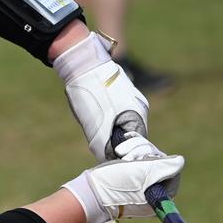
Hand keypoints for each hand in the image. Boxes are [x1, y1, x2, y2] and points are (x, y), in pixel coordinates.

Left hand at [54, 32, 149, 159]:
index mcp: (138, 114)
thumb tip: (106, 160)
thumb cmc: (92, 94)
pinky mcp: (121, 90)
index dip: (123, 152)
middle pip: (129, 133)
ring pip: (121, 122)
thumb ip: (104, 146)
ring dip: (108, 128)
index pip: (136, 144)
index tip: (109, 156)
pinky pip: (116, 111)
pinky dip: (106, 116)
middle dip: (114, 140)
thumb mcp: (96, 126)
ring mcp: (131, 96)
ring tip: (93, 122)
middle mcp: (139, 106)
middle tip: (97, 139)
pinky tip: (93, 110)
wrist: (83, 62)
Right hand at [63, 136, 182, 222]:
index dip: (159, 159)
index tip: (146, 158)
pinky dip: (129, 148)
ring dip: (135, 149)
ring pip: (146, 157)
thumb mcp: (146, 172)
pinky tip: (121, 147)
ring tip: (121, 155)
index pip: (171, 171)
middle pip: (158, 162)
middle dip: (144, 152)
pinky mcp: (127, 175)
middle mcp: (150, 192)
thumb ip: (167, 166)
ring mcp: (138, 184)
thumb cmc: (117, 182)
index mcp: (159, 196)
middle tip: (130, 158)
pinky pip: (135, 157)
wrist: (90, 189)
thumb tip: (180, 161)